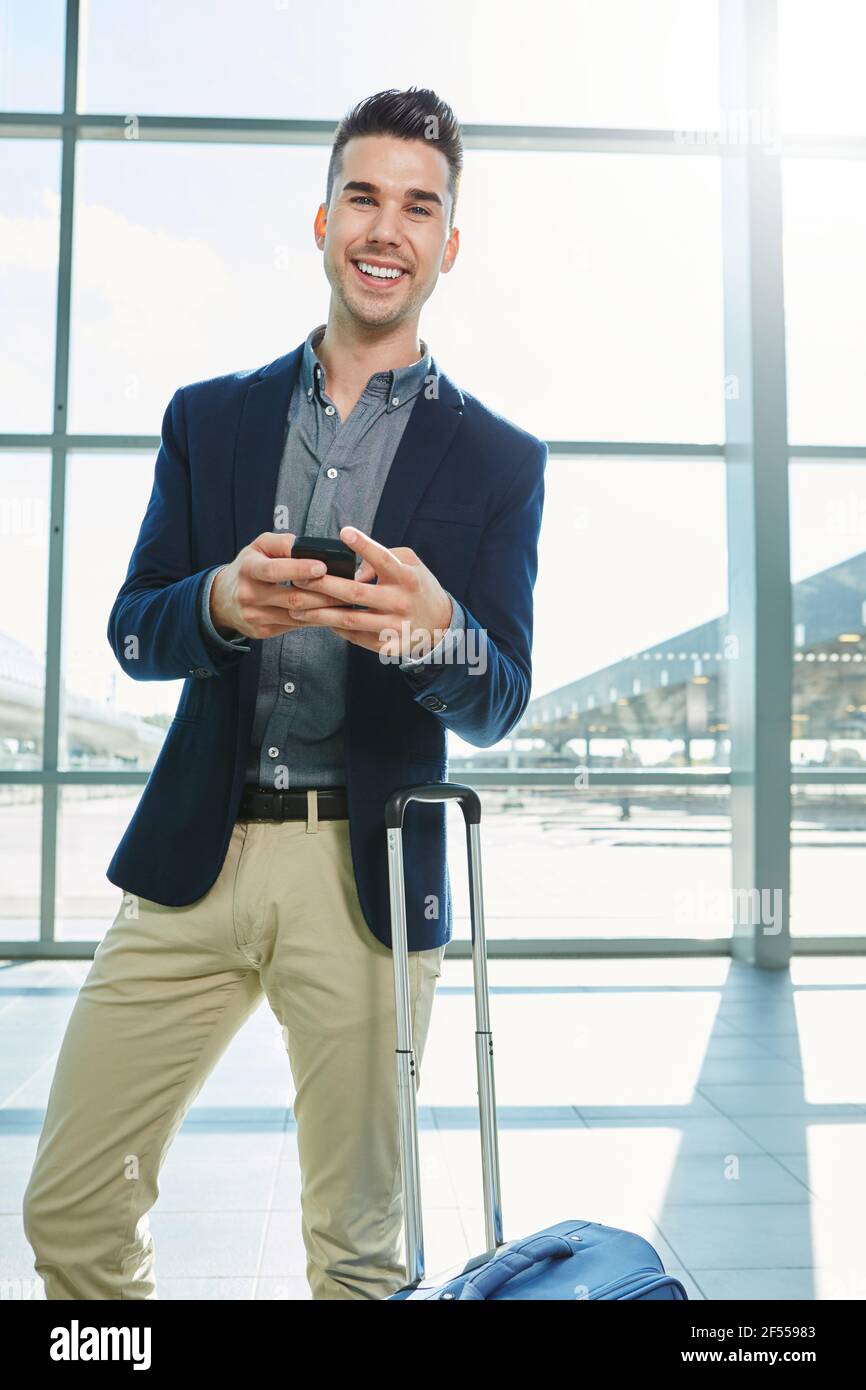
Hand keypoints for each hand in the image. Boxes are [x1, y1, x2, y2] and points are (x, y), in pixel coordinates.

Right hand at [210, 531, 354, 640]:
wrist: (223, 599)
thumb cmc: (249, 567)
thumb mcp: (258, 547)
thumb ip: (282, 543)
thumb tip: (306, 546)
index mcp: (248, 569)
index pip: (274, 570)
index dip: (299, 569)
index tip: (323, 567)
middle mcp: (248, 594)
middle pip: (291, 598)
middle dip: (322, 594)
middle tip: (348, 588)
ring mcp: (254, 617)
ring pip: (296, 616)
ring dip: (323, 609)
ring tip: (345, 601)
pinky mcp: (261, 632)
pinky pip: (293, 626)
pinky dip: (314, 619)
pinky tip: (330, 613)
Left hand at [291, 526, 453, 657]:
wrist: (441, 626)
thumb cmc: (418, 587)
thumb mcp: (411, 565)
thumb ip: (384, 558)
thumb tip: (354, 569)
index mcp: (407, 577)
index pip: (383, 558)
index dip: (364, 545)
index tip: (344, 532)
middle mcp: (400, 602)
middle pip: (355, 592)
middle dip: (323, 584)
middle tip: (298, 578)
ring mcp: (394, 626)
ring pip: (349, 619)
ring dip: (320, 614)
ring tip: (296, 608)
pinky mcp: (389, 646)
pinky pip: (356, 637)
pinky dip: (336, 629)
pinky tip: (318, 622)